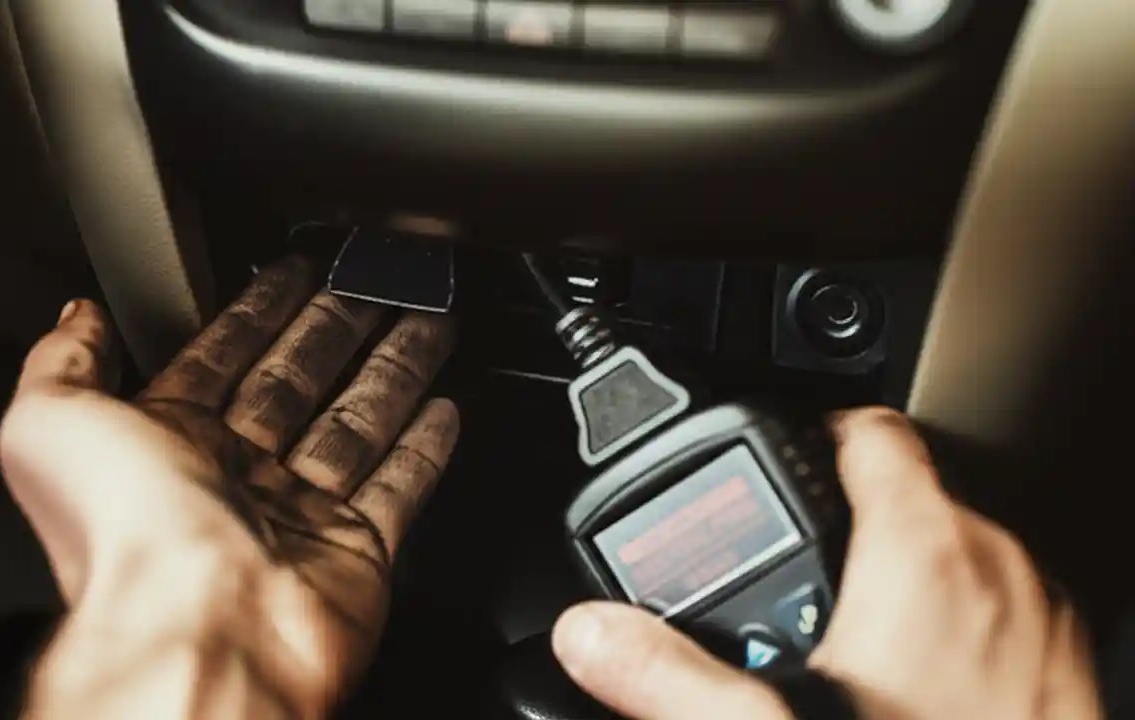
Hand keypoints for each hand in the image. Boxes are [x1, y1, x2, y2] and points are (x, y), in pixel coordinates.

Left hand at [0, 257, 458, 718]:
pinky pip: (399, 488)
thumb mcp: (49, 421)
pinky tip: (444, 409)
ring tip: (426, 320)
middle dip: (338, 325)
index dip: (259, 308)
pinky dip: (425, 449)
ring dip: (393, 369)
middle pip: (300, 380)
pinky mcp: (356, 552)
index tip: (295, 269)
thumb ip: (63, 359)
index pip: (222, 356)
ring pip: (357, 423)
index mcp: (164, 446)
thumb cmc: (121, 537)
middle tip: (375, 280)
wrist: (199, 633)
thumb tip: (78, 315)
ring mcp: (298, 517)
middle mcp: (232, 481)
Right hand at [550, 408, 1101, 719]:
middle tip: (777, 580)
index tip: (770, 460)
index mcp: (925, 554)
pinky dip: (939, 628)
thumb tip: (595, 634)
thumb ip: (672, 674)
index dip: (808, 432)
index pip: (866, 431)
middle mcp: (994, 567)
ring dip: (886, 581)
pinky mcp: (1054, 663)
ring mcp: (1035, 614)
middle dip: (832, 525)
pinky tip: (897, 689)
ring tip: (830, 642)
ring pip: (945, 555)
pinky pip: (986, 610)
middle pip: (897, 496)